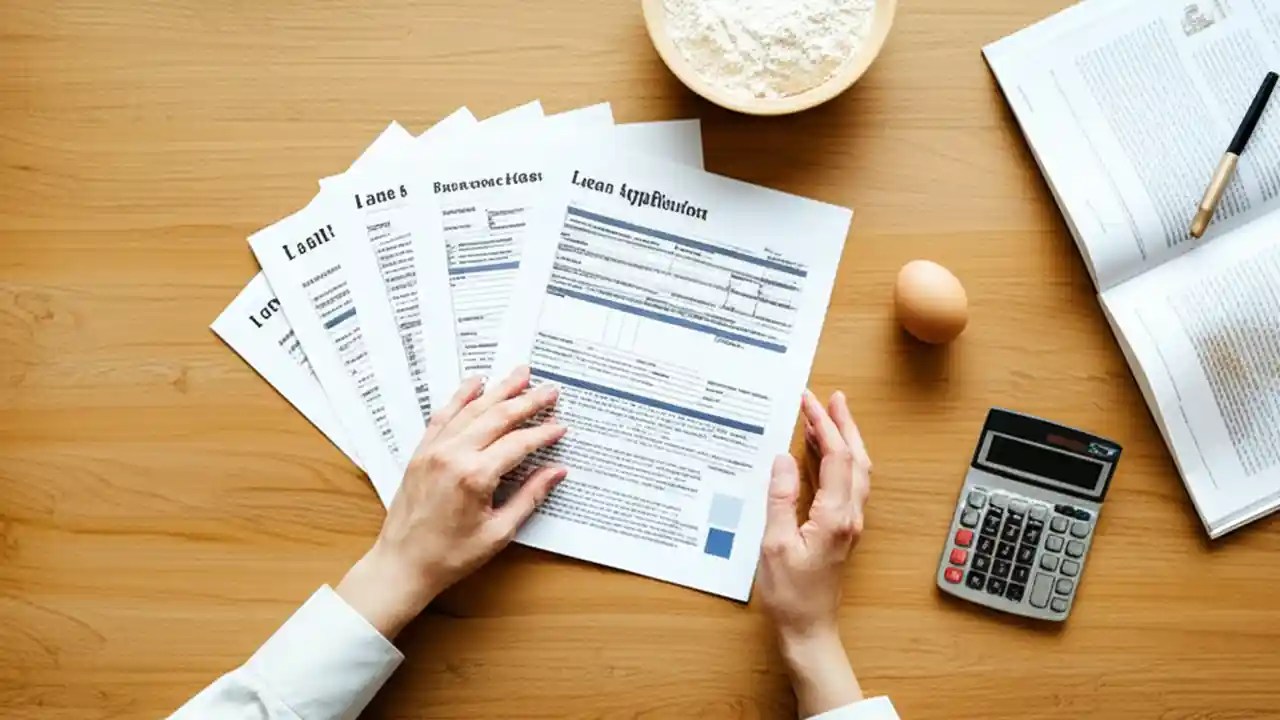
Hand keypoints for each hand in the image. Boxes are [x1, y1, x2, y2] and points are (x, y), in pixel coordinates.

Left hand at [336, 366, 566, 638]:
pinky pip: (443, 415)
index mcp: (475, 476)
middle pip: (498, 417)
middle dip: (527, 401)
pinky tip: (475, 383)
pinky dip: (460, 396)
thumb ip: (529, 497)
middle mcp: (453, 455)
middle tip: (549, 390)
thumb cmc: (450, 556)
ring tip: (520, 374)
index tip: (560, 427)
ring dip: (498, 390)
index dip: (542, 434)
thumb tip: (556, 472)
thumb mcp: (499, 532)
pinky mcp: (421, 452)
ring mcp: (434, 450)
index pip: (518, 443)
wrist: (402, 565)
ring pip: (472, 409)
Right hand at [756, 389, 871, 716]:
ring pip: (856, 471)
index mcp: (835, 516)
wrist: (809, 628)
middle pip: (856, 458)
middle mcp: (850, 516)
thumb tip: (783, 459)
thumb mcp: (775, 545)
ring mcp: (849, 523)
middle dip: (844, 424)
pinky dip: (838, 462)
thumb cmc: (791, 594)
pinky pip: (847, 485)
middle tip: (830, 397)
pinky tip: (819, 457)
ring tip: (825, 418)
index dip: (824, 425)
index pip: (835, 457)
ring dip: (844, 441)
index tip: (808, 400)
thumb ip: (779, 499)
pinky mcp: (842, 530)